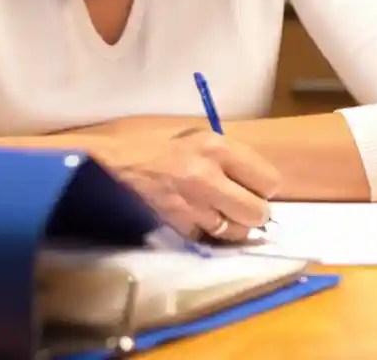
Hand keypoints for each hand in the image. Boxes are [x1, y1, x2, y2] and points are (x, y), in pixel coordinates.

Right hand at [94, 128, 281, 242]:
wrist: (107, 165)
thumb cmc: (150, 147)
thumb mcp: (192, 137)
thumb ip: (226, 156)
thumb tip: (254, 179)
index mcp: (216, 147)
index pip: (268, 180)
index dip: (264, 187)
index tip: (254, 188)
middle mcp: (209, 176)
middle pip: (258, 211)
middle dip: (253, 212)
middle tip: (240, 206)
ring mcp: (193, 206)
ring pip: (237, 231)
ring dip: (233, 227)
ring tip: (219, 215)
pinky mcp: (178, 227)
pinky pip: (209, 238)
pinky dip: (208, 234)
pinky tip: (199, 223)